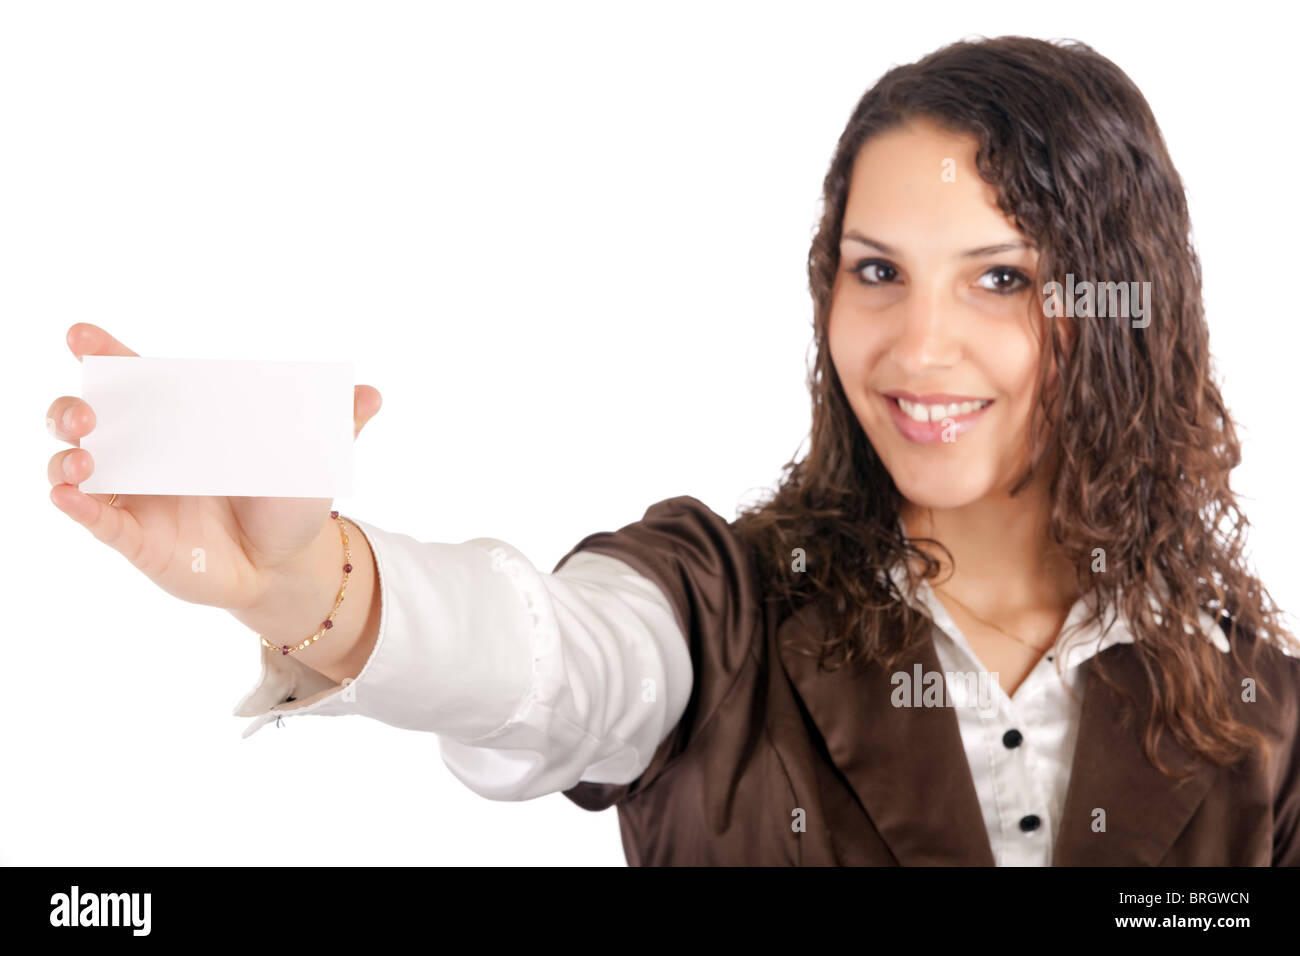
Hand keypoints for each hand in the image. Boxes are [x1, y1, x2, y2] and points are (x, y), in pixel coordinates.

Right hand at [47, 323, 382, 611]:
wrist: (290, 565)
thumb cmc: (290, 501)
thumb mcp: (312, 459)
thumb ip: (336, 423)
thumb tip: (371, 393)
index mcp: (182, 421)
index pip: (132, 378)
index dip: (104, 352)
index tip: (83, 334)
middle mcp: (147, 452)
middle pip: (83, 417)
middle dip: (69, 408)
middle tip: (87, 414)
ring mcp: (135, 494)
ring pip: (72, 466)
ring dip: (66, 457)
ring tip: (86, 460)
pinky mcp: (134, 536)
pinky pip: (93, 518)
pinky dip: (75, 504)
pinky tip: (70, 495)